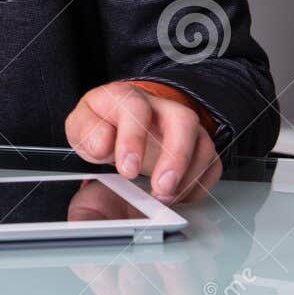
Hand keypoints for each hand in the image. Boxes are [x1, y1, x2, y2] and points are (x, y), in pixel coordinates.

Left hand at [64, 81, 221, 202]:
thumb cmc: (102, 123)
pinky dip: (200, 183)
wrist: (119, 122)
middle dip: (176, 157)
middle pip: (182, 120)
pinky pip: (211, 162)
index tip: (126, 169)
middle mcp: (160, 108)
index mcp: (127, 97)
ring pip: (202, 142)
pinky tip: (180, 196)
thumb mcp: (82, 125)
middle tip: (161, 186)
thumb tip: (103, 144)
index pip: (136, 109)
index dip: (133, 139)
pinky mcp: (195, 145)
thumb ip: (87, 131)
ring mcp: (182, 126)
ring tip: (166, 196)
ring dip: (189, 175)